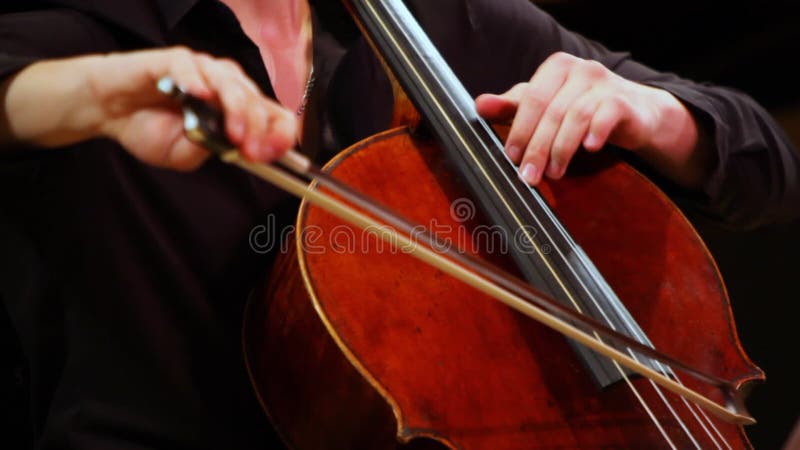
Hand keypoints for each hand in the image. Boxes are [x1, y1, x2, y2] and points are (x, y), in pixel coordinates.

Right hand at [2, 47, 296, 170]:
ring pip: (230, 81)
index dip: (279, 134)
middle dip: (257, 128)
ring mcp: (202, 71)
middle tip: (248, 151)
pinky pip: (188, 65)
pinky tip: (196, 96)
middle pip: (257, 101)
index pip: (274, 116)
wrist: (109, 111)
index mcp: (237, 110)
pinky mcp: (173, 60)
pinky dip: (195, 80)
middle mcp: (227, 87)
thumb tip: (233, 147)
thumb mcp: (184, 155)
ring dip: (236, 108)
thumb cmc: (149, 129)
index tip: (271, 154)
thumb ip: (209, 151)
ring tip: (231, 133)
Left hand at [476, 52, 702, 186]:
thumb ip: (513, 106)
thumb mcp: (545, 106)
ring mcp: (604, 82)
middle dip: (537, 148)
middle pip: (551, 111)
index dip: (519, 130)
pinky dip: (595, 133)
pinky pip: (606, 115)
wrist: (634, 113)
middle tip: (528, 177)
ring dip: (561, 149)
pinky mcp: (624, 101)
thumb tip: (479, 104)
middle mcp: (579, 69)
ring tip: (553, 173)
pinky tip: (588, 149)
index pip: (530, 99)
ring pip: (575, 116)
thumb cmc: (581, 108)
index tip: (511, 157)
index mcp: (555, 68)